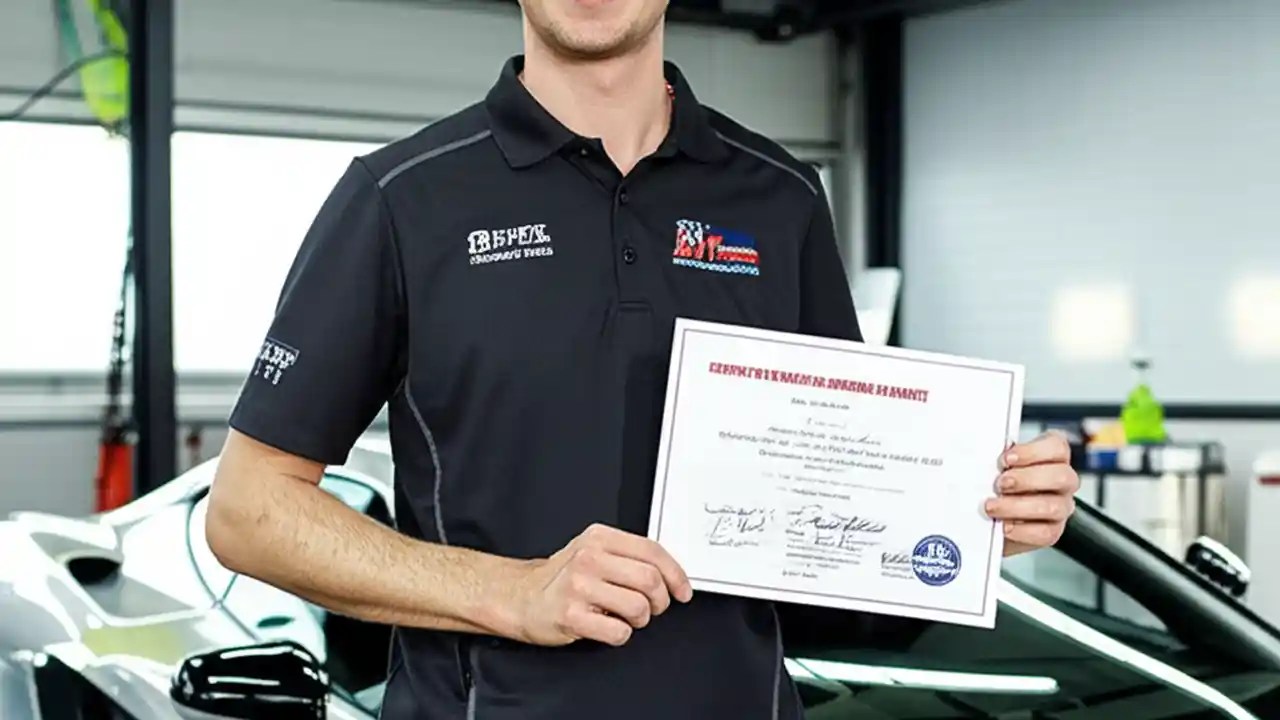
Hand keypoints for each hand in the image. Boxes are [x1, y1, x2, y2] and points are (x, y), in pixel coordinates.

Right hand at [508, 523, 693, 646]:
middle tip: (652, 607)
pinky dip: (620, 634)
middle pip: (650, 580)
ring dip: (640, 620)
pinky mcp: (571, 615)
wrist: (521, 597)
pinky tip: (607, 626)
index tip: (682, 590)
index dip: (675, 574)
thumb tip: (670, 572)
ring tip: (624, 616)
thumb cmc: (562, 578)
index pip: (652, 551)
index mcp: (599, 538)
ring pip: (638, 608)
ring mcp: (578, 586)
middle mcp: (588, 558)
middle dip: (660, 601)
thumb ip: (628, 556)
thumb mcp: (593, 552)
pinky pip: (618, 632)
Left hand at [984, 432, 1079, 556]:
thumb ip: (991, 458)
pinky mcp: (1052, 531)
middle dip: (1027, 479)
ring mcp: (1060, 507)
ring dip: (1018, 506)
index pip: (1057, 447)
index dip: (1033, 452)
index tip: (1005, 459)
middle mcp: (1062, 481)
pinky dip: (1022, 530)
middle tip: (999, 484)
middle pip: (1061, 476)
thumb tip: (971, 454)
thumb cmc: (992, 484)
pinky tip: (1004, 526)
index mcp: (1051, 457)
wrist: (987, 518)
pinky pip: (1045, 533)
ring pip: (1052, 506)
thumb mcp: (992, 466)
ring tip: (992, 506)